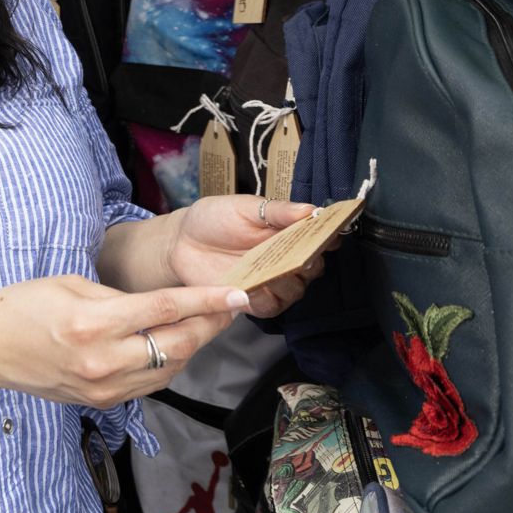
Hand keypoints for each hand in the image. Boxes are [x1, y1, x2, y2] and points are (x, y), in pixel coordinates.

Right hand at [0, 275, 250, 410]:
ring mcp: (104, 387)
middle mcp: (104, 360)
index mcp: (93, 323)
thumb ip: (116, 297)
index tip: (238, 293)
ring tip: (209, 324)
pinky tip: (176, 345)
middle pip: (177, 343)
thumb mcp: (69, 285)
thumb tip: (157, 305)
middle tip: (232, 306)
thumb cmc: (21, 306)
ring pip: (170, 368)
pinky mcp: (102, 401)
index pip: (165, 309)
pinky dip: (169, 363)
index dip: (207, 300)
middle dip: (211, 323)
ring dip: (194, 345)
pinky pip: (150, 383)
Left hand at [167, 195, 330, 317]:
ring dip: (290, 281)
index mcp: (289, 234)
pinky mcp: (253, 299)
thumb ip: (277, 211)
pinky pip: (270, 306)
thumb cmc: (213, 219)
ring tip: (279, 270)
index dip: (329, 236)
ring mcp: (271, 281)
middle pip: (313, 267)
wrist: (180, 240)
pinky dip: (266, 298)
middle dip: (310, 261)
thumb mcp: (244, 207)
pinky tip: (257, 287)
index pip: (321, 238)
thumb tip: (312, 210)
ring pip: (295, 289)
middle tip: (303, 253)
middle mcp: (286, 260)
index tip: (331, 232)